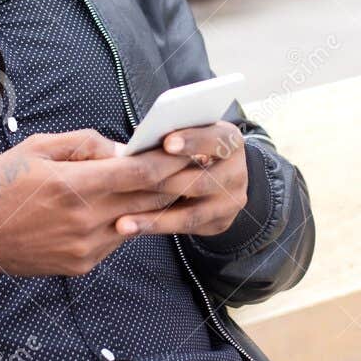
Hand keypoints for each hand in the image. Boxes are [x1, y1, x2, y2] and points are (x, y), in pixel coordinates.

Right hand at [0, 129, 194, 276]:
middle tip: (191, 165)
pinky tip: (126, 207)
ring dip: (152, 203)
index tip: (185, 149)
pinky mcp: (82, 265)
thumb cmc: (0, 185)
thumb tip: (123, 148)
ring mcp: (85, 248)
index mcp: (73, 185)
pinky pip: (117, 240)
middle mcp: (84, 220)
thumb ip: (84, 144)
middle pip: (147, 200)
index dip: (168, 161)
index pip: (138, 173)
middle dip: (172, 181)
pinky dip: (127, 221)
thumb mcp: (37, 148)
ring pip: (137, 222)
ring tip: (165, 184)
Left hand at [114, 120, 248, 238]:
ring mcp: (231, 202)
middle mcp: (236, 173)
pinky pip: (185, 229)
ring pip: (192, 214)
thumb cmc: (192, 145)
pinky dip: (156, 228)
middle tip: (127, 184)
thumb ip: (172, 133)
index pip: (216, 139)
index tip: (166, 143)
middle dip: (163, 183)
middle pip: (200, 181)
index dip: (192, 141)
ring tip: (123, 223)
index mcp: (231, 142)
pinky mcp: (219, 223)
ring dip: (155, 219)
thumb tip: (138, 140)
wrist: (221, 173)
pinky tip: (131, 229)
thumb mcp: (191, 132)